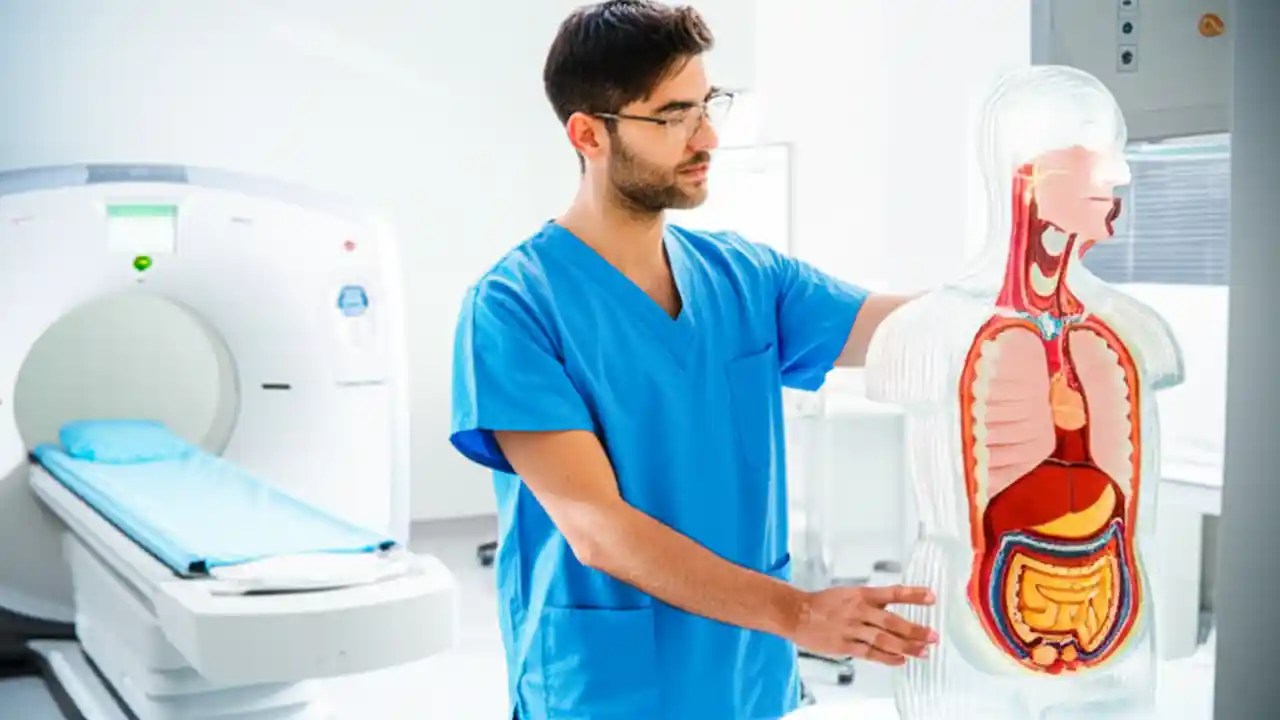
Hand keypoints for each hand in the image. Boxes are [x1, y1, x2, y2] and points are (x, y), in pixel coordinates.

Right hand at [791, 585, 937, 665]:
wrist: (796, 613)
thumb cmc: (823, 604)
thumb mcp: (849, 593)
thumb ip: (871, 601)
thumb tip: (895, 605)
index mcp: (861, 595)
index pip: (892, 593)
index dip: (913, 595)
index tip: (932, 596)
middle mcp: (859, 611)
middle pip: (892, 622)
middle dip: (915, 630)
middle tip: (933, 636)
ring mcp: (852, 629)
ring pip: (884, 640)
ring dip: (906, 647)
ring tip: (923, 652)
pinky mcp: (845, 645)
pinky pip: (870, 653)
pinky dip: (887, 658)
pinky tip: (900, 660)